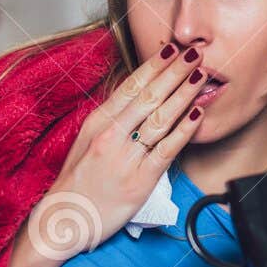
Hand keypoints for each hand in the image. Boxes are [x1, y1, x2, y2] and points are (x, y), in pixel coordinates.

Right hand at [29, 40, 204, 258]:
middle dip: (175, 71)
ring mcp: (125, 157)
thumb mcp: (86, 141)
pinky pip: (167, 149)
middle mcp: (111, 135)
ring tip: (202, 76)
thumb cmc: (77, 181)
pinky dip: (184, 129)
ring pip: (160, 118)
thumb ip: (111, 119)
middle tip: (196, 52)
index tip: (172, 48)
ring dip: (184, 93)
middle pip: (149, 96)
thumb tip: (137, 97)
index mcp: (98, 122)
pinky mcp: (139, 180)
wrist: (65, 218)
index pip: (131, 86)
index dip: (154, 65)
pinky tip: (198, 113)